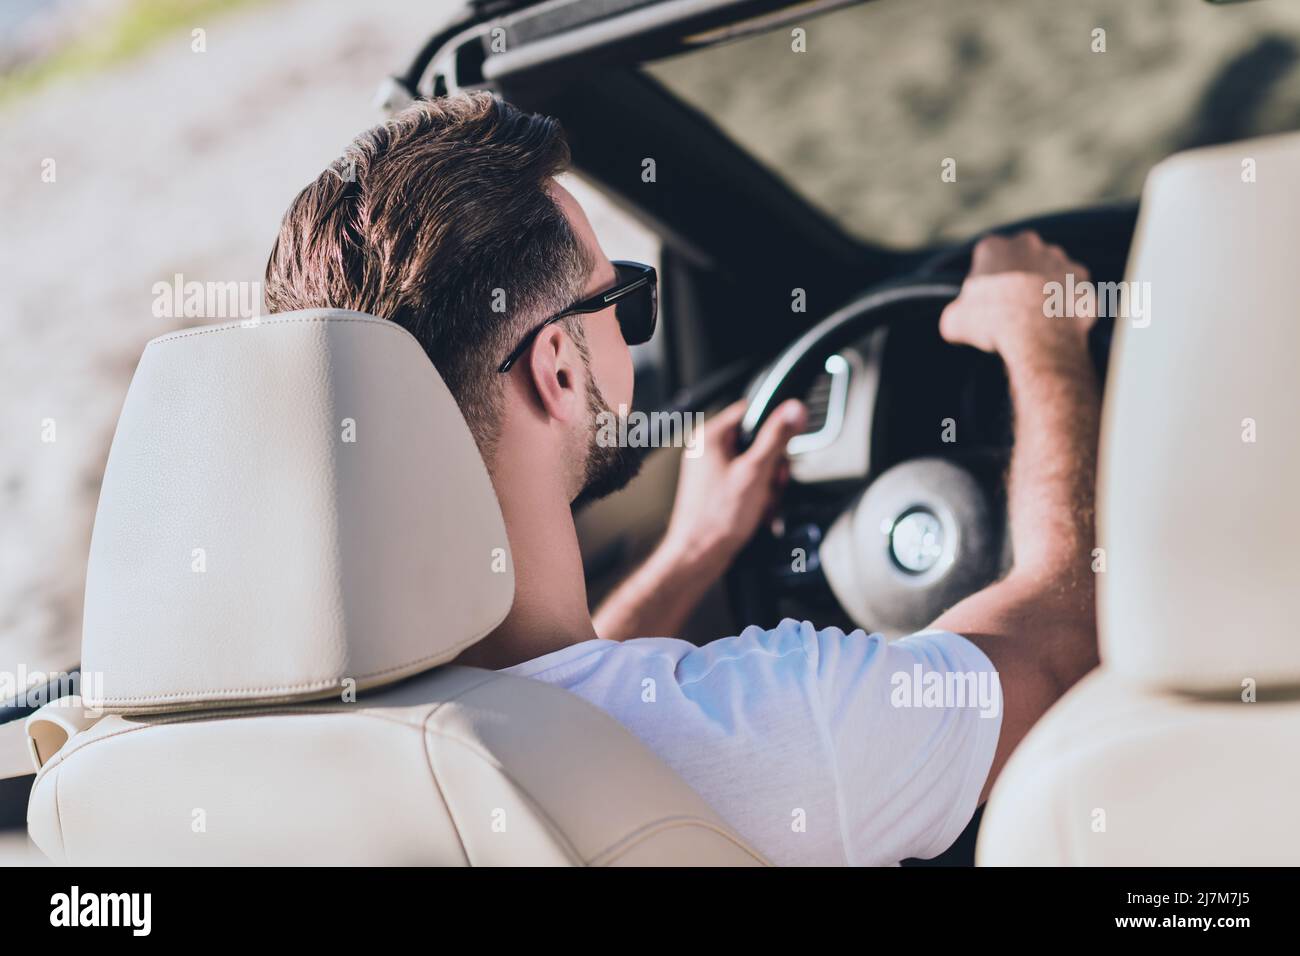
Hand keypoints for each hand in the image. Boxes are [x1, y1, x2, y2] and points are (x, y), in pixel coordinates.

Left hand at [662, 398, 806, 570]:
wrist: (699, 554)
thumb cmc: (715, 519)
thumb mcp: (755, 472)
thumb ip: (776, 438)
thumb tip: (793, 410)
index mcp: (710, 437)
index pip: (750, 411)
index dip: (772, 426)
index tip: (784, 442)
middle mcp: (707, 451)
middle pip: (757, 441)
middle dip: (772, 466)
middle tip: (770, 482)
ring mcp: (712, 472)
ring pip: (756, 465)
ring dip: (767, 485)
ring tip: (761, 502)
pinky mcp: (718, 490)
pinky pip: (747, 483)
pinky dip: (758, 497)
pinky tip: (757, 511)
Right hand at [940, 231, 1095, 363]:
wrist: (1035, 336)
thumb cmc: (991, 323)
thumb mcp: (954, 322)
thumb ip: (956, 315)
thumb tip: (956, 322)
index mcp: (993, 247)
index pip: (986, 258)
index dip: (985, 282)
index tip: (985, 303)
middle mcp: (1029, 244)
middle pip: (1021, 260)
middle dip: (1019, 278)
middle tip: (1012, 308)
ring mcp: (1060, 259)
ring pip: (1051, 273)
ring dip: (1046, 290)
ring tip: (1037, 320)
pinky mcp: (1082, 280)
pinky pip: (1074, 293)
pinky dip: (1069, 307)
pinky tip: (1058, 326)